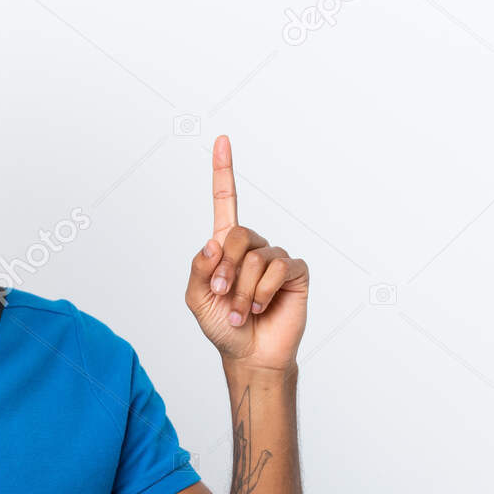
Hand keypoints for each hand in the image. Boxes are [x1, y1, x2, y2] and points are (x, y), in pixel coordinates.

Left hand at [185, 135, 308, 371]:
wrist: (249, 354)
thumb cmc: (222, 326)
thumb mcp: (198, 299)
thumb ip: (199, 270)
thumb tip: (213, 242)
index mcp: (226, 247)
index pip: (226, 202)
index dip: (224, 171)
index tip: (222, 140)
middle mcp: (252, 247)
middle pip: (237, 235)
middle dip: (225, 269)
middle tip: (221, 295)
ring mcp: (275, 258)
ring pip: (256, 258)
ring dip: (242, 291)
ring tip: (241, 312)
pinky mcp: (295, 273)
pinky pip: (278, 268)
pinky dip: (263, 292)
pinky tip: (261, 307)